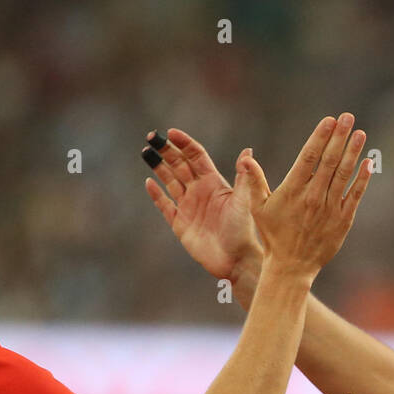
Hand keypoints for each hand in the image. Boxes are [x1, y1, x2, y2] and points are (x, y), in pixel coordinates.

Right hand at [143, 128, 260, 280]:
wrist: (235, 260)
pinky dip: (156, 195)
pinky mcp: (180, 224)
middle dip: (166, 150)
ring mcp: (189, 207)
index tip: (170, 132)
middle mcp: (200, 192)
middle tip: (151, 136)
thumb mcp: (243, 201)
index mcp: (214, 183)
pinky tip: (148, 182)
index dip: (183, 144)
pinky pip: (165, 206)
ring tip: (146, 151)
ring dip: (158, 166)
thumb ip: (243, 176)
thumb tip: (248, 151)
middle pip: (179, 165)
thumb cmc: (243, 231)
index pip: (195, 157)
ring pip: (170, 181)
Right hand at [241, 113, 372, 277]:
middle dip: (339, 137)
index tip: (329, 120)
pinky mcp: (342, 221)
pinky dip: (362, 179)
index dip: (320, 137)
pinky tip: (368, 163)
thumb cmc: (273, 235)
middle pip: (329, 161)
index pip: (308, 157)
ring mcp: (329, 209)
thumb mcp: (258, 208)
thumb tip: (246, 158)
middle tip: (347, 116)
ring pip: (343, 175)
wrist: (292, 266)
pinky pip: (354, 196)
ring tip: (360, 133)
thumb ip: (255, 181)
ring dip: (352, 152)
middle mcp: (313, 197)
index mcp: (293, 190)